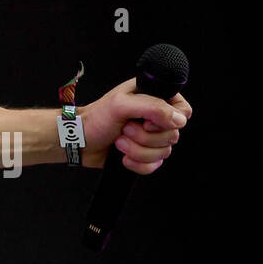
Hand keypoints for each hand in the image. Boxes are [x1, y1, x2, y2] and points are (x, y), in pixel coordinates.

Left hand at [77, 77, 192, 173]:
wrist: (79, 141)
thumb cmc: (95, 118)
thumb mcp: (121, 105)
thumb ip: (152, 107)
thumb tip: (178, 120)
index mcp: (152, 97)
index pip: (183, 111)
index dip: (169, 121)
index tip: (147, 121)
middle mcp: (154, 117)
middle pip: (173, 135)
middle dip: (145, 138)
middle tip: (124, 129)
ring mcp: (151, 137)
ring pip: (164, 153)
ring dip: (138, 151)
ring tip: (119, 141)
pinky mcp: (145, 154)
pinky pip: (155, 166)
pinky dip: (138, 164)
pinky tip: (123, 157)